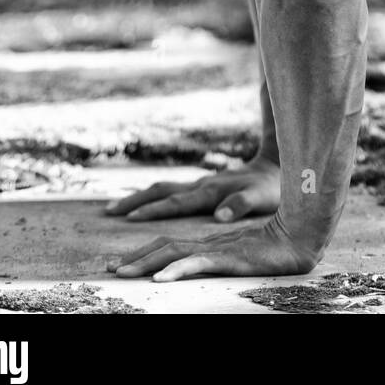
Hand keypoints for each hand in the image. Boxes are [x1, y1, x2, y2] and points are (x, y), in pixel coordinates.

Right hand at [103, 156, 279, 223]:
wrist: (276, 166)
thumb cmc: (269, 188)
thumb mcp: (259, 198)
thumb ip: (240, 205)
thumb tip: (220, 218)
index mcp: (209, 192)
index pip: (175, 202)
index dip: (153, 210)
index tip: (129, 218)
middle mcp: (200, 186)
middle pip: (160, 191)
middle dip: (134, 201)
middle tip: (108, 211)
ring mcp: (200, 185)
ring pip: (163, 189)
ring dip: (139, 198)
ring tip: (115, 208)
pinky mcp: (204, 188)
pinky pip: (172, 193)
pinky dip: (154, 199)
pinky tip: (148, 206)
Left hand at [105, 213, 318, 281]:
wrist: (303, 235)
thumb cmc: (277, 246)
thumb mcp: (242, 254)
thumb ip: (223, 257)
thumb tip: (200, 265)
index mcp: (210, 242)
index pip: (170, 245)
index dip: (144, 253)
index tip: (120, 263)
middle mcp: (210, 243)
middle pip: (165, 247)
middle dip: (135, 258)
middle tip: (110, 269)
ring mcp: (219, 248)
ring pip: (174, 253)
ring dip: (146, 263)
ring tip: (123, 273)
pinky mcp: (231, 256)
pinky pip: (199, 263)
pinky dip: (177, 269)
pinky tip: (161, 277)